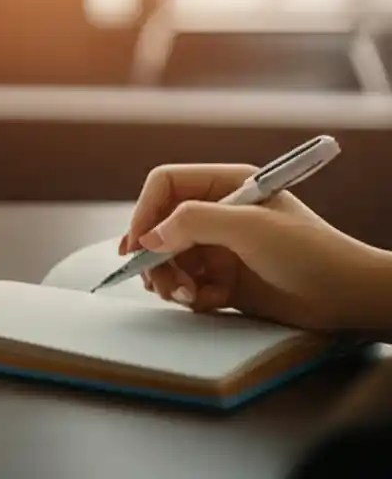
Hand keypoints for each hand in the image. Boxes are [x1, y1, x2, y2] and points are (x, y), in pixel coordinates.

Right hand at [120, 163, 391, 330]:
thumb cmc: (309, 253)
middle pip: (159, 226)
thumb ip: (192, 222)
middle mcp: (218, 212)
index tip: (138, 247)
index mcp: (225, 184)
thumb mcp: (249, 228)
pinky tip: (212, 301)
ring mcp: (219, 246)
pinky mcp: (223, 278)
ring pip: (167, 258)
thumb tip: (147, 238)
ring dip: (169, 280)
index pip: (165, 185)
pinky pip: (186, 283)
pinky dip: (190, 295)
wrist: (347, 298)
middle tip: (160, 283)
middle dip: (155, 257)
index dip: (145, 213)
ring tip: (189, 296)